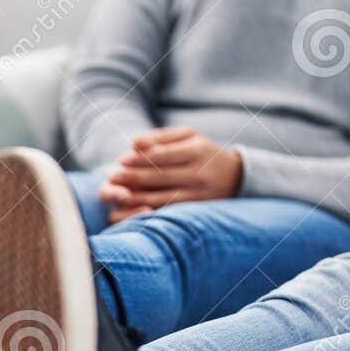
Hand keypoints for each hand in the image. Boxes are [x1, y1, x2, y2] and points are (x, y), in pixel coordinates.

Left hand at [98, 127, 243, 222]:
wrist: (236, 177)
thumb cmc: (203, 153)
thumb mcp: (188, 137)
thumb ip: (160, 138)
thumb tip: (133, 143)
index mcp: (197, 150)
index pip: (164, 155)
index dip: (141, 159)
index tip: (121, 160)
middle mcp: (200, 173)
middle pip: (162, 177)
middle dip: (134, 178)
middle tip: (113, 177)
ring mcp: (200, 195)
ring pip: (164, 198)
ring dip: (138, 198)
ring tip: (120, 195)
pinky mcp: (197, 212)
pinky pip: (171, 213)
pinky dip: (151, 212)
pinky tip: (134, 210)